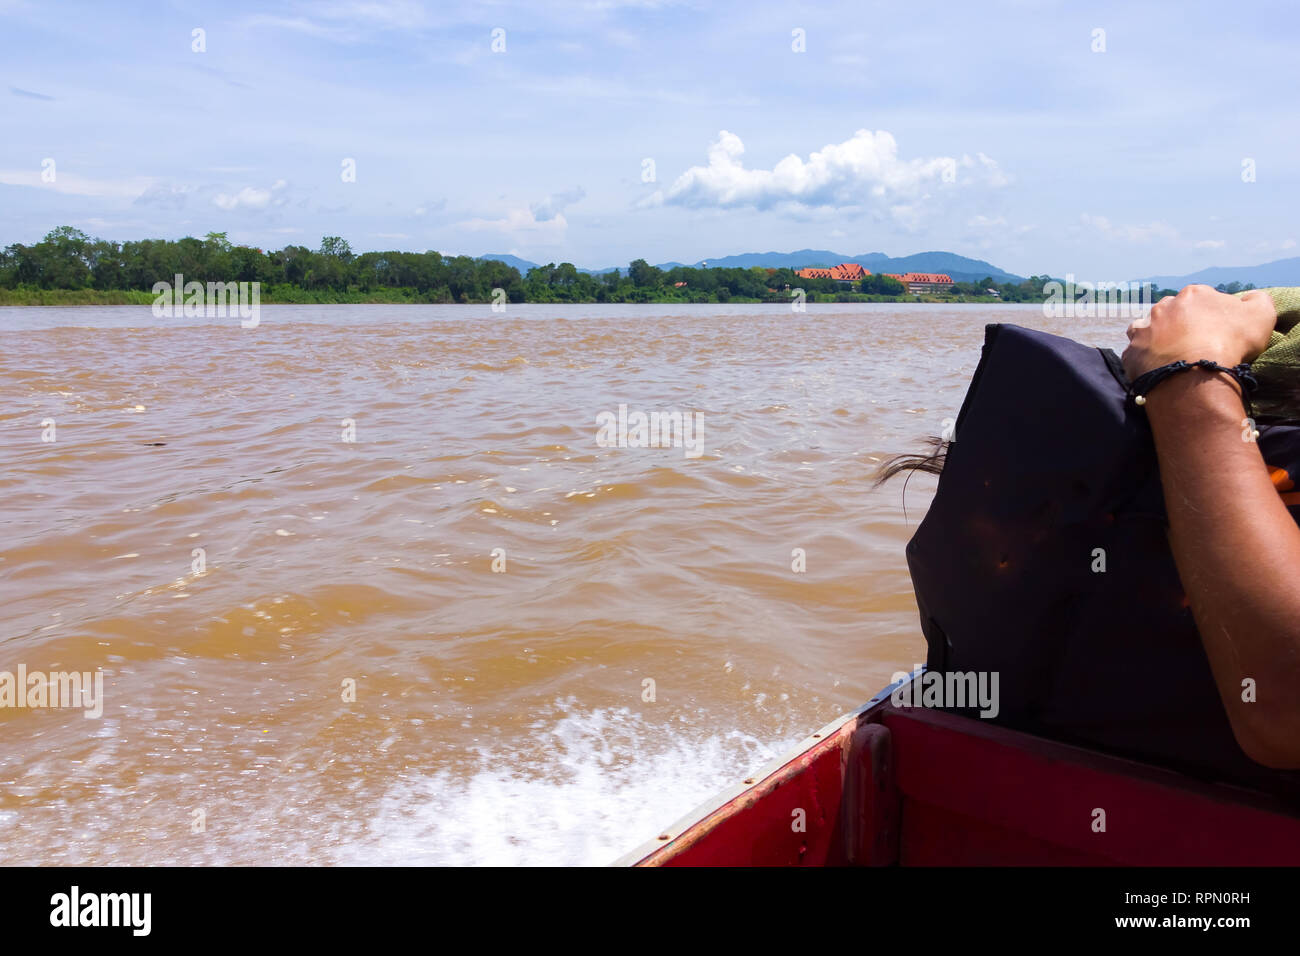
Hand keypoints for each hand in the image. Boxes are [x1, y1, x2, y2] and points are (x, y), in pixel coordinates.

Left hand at [1122, 285, 1275, 379]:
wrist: (1194, 373)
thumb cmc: (1230, 342)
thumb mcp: (1260, 314)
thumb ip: (1257, 300)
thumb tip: (1250, 297)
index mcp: (1193, 294)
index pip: (1203, 300)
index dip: (1212, 316)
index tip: (1218, 333)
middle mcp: (1164, 307)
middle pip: (1174, 313)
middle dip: (1182, 326)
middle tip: (1195, 346)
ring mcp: (1144, 329)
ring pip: (1149, 329)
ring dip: (1158, 338)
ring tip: (1171, 355)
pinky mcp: (1131, 352)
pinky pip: (1136, 353)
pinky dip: (1144, 359)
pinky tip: (1156, 368)